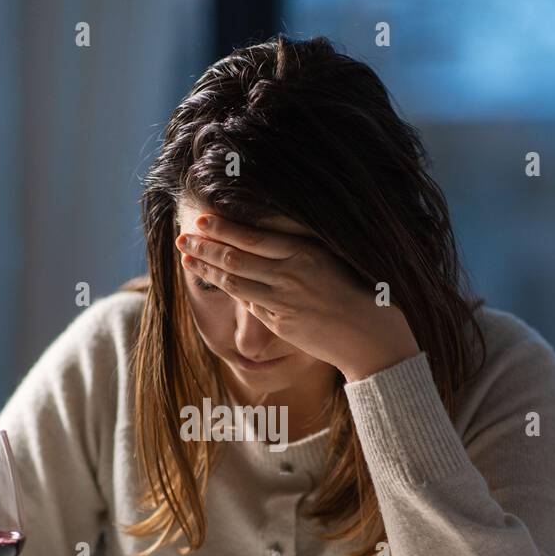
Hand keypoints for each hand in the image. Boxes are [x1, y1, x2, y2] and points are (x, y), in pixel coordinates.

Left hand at [176, 213, 420, 381]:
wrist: (372, 336)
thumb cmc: (361, 290)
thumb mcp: (332, 258)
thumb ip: (297, 250)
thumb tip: (262, 240)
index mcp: (304, 253)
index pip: (251, 237)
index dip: (221, 229)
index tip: (200, 219)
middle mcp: (290, 276)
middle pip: (235, 259)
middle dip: (203, 247)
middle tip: (182, 237)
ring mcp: (283, 303)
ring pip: (235, 283)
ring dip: (207, 269)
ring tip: (186, 258)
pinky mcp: (281, 325)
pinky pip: (251, 305)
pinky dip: (233, 291)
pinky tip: (216, 281)